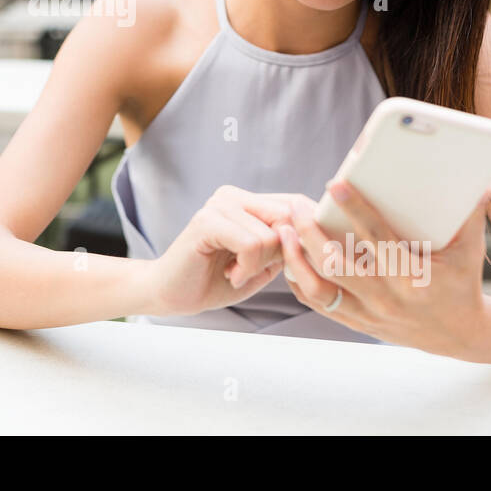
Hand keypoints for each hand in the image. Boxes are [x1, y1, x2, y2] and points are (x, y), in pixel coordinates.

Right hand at [147, 185, 302, 317]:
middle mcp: (233, 195)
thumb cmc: (216, 280)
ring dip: (259, 266)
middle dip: (280, 254)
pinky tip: (230, 274)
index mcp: (248, 201)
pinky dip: (247, 268)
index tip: (287, 264)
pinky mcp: (207, 221)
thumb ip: (286, 245)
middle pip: (289, 219)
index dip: (304, 236)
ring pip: (272, 236)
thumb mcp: (263, 262)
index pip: (296, 204)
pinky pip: (252, 244)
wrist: (173, 295)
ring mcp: (219, 205)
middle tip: (253, 270)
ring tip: (236, 272)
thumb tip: (318, 235)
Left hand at [276, 179, 490, 357]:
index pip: (378, 238)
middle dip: (310, 235)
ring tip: (283, 231)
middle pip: (337, 265)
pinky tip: (289, 257)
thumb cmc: (462, 283)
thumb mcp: (469, 250)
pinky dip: (299, 281)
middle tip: (294, 207)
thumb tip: (486, 177)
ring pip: (320, 288)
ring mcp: (369, 313)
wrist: (460, 335)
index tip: (334, 184)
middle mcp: (388, 298)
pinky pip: (319, 303)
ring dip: (296, 259)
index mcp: (415, 277)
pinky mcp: (357, 322)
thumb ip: (471, 213)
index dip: (355, 210)